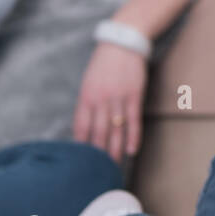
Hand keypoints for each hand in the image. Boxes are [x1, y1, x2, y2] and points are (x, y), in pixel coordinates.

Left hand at [72, 43, 147, 161]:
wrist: (122, 43)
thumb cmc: (103, 64)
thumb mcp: (89, 82)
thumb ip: (87, 104)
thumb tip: (85, 128)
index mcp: (86, 96)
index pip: (80, 127)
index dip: (81, 146)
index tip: (80, 162)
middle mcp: (100, 99)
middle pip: (98, 133)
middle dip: (98, 155)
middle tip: (98, 172)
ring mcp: (118, 97)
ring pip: (115, 130)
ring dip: (114, 150)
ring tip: (114, 167)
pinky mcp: (134, 95)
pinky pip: (133, 120)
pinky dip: (132, 136)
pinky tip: (131, 150)